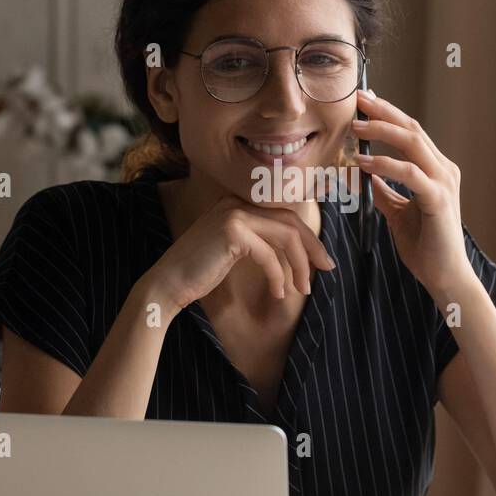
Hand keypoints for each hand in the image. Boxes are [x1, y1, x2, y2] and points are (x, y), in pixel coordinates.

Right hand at [144, 195, 335, 314]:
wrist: (168, 283)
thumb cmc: (201, 271)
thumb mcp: (236, 250)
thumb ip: (261, 241)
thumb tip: (299, 250)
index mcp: (238, 203)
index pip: (285, 216)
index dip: (309, 238)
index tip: (322, 260)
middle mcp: (237, 202)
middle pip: (290, 222)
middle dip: (312, 248)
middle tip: (327, 269)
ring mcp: (234, 213)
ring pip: (285, 236)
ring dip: (299, 264)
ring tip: (303, 288)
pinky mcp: (232, 231)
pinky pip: (268, 254)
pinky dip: (278, 276)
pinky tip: (279, 293)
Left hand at [351, 89, 472, 295]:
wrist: (444, 276)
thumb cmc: (425, 246)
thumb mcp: (398, 214)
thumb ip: (387, 193)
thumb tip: (368, 177)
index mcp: (436, 170)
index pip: (410, 133)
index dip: (388, 115)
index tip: (364, 102)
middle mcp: (443, 170)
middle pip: (412, 129)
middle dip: (383, 111)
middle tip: (357, 99)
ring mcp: (444, 183)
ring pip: (412, 143)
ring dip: (382, 131)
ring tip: (355, 127)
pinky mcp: (439, 199)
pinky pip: (410, 173)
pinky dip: (385, 164)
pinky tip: (363, 163)